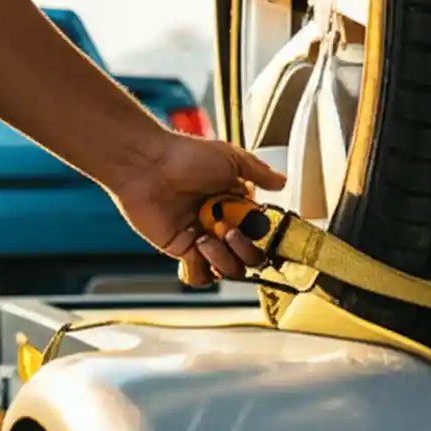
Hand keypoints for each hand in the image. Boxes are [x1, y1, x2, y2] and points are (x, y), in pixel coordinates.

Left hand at [109, 133, 286, 285]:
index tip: (254, 226)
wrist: (148, 164)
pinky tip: (196, 251)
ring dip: (222, 260)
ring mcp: (201, 238)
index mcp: (235, 203)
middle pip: (247, 256)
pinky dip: (200, 271)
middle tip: (227, 230)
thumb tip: (282, 182)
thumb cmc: (185, 155)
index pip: (259, 232)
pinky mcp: (179, 248)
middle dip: (243, 249)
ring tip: (205, 239)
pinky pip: (198, 275)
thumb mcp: (230, 157)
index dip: (260, 235)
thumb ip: (258, 172)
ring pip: (226, 270)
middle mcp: (220, 223)